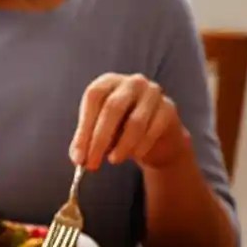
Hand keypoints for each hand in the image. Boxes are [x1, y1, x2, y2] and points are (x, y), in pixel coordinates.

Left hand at [70, 73, 190, 170]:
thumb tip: (78, 158)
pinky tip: (135, 156)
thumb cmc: (124, 130)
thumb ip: (88, 141)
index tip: (78, 156)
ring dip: (122, 146)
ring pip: (135, 122)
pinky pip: (153, 130)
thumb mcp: (102, 132)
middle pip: (113, 107)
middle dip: (100, 139)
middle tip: (92, 164)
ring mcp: (153, 93)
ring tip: (113, 160)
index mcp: (110, 82)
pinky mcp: (169, 109)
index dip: (84, 127)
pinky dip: (141, 147)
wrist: (159, 137)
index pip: (94, 97)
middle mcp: (132, 82)